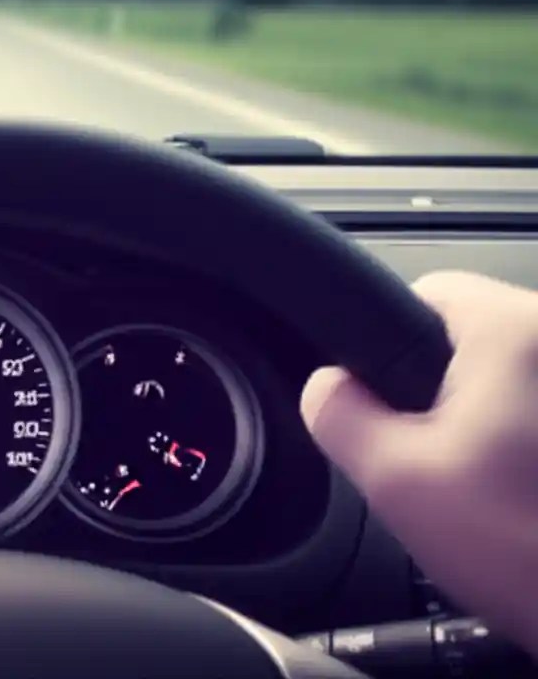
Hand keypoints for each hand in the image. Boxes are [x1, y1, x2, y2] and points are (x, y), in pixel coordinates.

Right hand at [302, 271, 537, 655]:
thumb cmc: (530, 551)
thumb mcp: (395, 482)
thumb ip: (339, 416)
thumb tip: (325, 387)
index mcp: (515, 330)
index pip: (425, 292)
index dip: (388, 351)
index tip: (394, 412)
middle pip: (474, 342)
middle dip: (446, 398)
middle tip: (444, 468)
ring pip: (514, 384)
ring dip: (497, 426)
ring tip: (496, 493)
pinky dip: (528, 449)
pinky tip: (529, 501)